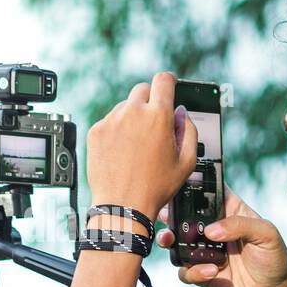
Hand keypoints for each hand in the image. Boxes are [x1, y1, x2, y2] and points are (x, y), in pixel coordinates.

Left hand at [85, 72, 198, 220]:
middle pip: (142, 89)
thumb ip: (189, 131)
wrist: (122, 205)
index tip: (169, 84)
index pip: (163, 80)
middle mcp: (133, 112)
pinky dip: (117, 130)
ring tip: (136, 145)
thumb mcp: (186, 162)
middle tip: (153, 122)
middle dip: (150, 101)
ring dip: (132, 117)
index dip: (169, 81)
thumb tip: (181, 114)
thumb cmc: (155, 187)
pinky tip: (122, 151)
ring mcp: (111, 121)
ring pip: (125, 106)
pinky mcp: (96, 131)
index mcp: (158, 116)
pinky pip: (109, 121)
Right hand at [157, 185, 286, 286]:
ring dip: (168, 239)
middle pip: (183, 215)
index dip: (191, 186)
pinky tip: (212, 272)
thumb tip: (210, 231)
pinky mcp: (200, 273)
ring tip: (169, 240)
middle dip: (169, 213)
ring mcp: (203, 252)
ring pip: (175, 243)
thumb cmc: (273, 258)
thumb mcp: (266, 234)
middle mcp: (212, 229)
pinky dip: (194, 271)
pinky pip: (186, 271)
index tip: (177, 186)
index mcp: (228, 212)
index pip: (207, 192)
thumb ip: (240, 225)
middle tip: (164, 215)